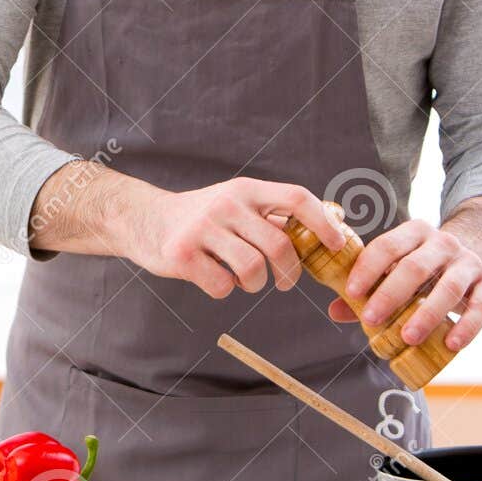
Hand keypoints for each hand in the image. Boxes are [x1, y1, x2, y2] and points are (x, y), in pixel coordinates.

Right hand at [124, 177, 345, 299]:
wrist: (144, 219)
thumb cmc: (202, 218)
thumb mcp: (236, 203)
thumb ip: (271, 213)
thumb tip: (328, 226)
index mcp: (245, 190)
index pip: (296, 198)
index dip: (323, 223)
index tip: (337, 245)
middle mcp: (226, 204)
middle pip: (279, 244)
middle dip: (290, 273)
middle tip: (286, 283)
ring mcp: (202, 229)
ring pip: (252, 269)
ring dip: (256, 285)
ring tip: (246, 282)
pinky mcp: (182, 254)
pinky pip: (221, 285)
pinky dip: (225, 290)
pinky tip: (216, 279)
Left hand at [332, 218, 481, 350]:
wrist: (480, 252)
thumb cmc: (427, 266)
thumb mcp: (400, 266)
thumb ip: (370, 286)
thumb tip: (336, 310)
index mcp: (415, 232)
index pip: (387, 246)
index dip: (368, 268)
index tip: (351, 292)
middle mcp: (444, 243)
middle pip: (415, 267)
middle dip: (390, 294)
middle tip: (371, 319)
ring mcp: (470, 262)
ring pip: (448, 287)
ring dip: (426, 315)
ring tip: (407, 338)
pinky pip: (481, 307)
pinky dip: (467, 327)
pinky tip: (451, 344)